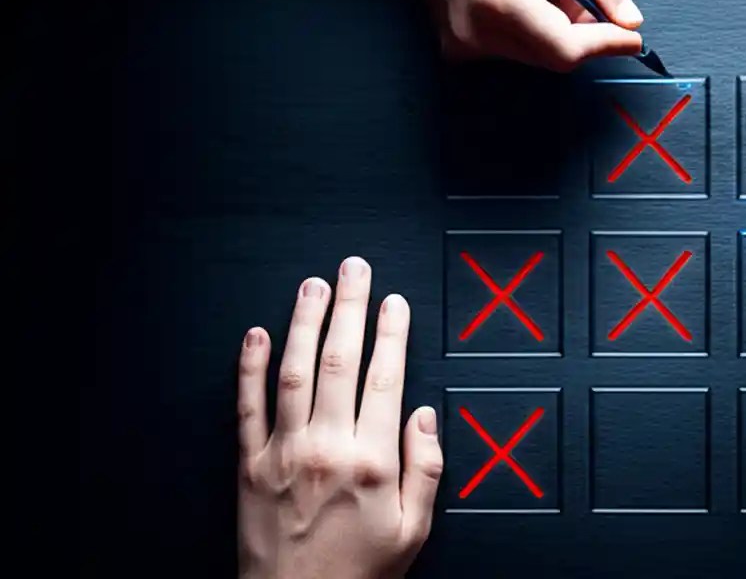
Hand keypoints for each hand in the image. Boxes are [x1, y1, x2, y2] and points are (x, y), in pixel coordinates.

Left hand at [237, 257, 442, 578]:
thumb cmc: (358, 574)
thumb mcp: (413, 530)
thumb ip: (426, 469)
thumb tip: (425, 415)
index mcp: (372, 462)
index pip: (385, 378)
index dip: (391, 333)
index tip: (394, 303)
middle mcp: (326, 448)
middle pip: (339, 362)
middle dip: (348, 308)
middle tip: (353, 270)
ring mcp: (284, 454)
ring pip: (293, 373)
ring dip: (303, 323)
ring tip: (312, 286)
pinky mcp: (250, 467)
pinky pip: (247, 407)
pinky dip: (249, 367)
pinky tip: (256, 335)